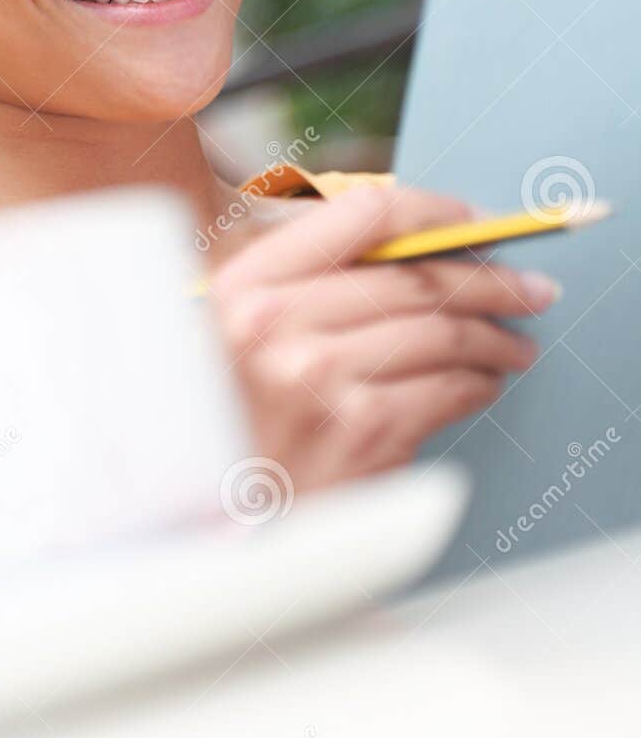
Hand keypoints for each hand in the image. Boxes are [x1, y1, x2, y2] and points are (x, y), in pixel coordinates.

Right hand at [206, 184, 558, 493]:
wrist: (211, 523)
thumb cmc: (231, 420)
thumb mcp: (232, 329)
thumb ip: (301, 273)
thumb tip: (410, 238)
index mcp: (246, 283)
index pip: (363, 214)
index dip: (434, 214)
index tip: (473, 225)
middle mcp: (277, 324)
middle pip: (416, 276)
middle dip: (488, 279)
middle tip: (527, 286)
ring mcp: (320, 380)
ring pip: (442, 333)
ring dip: (494, 336)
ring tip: (513, 342)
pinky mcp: (361, 433)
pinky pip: (447, 390)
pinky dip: (478, 384)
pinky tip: (483, 384)